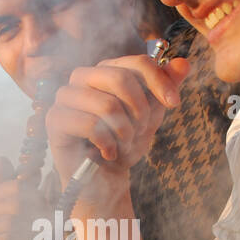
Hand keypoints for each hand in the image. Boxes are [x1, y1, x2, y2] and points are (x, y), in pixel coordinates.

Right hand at [46, 55, 188, 201]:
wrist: (106, 177)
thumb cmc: (125, 143)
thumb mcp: (152, 113)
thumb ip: (166, 86)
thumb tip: (184, 63)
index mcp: (105, 69)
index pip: (137, 62)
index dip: (160, 82)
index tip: (174, 104)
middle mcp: (82, 77)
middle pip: (120, 78)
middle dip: (140, 110)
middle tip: (141, 131)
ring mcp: (65, 97)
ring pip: (107, 105)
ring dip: (125, 132)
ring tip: (123, 144)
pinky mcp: (55, 120)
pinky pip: (90, 125)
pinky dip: (108, 144)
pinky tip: (108, 153)